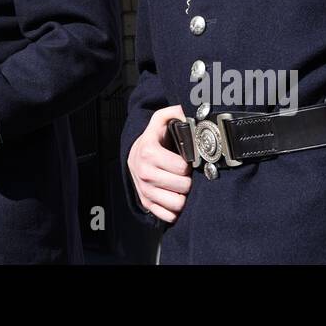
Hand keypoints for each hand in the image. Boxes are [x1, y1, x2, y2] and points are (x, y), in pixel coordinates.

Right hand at [128, 105, 192, 223]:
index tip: (189, 161)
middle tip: (188, 175)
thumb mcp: (160, 121)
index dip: (190, 164)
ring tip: (184, 187)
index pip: (181, 167)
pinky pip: (167, 215)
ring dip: (185, 196)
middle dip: (190, 181)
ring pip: (177, 203)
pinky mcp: (146, 203)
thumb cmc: (153, 140)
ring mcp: (144, 190)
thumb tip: (188, 110)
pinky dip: (176, 210)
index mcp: (148, 152)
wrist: (134, 155)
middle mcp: (144, 172)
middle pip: (182, 187)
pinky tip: (177, 197)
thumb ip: (174, 112)